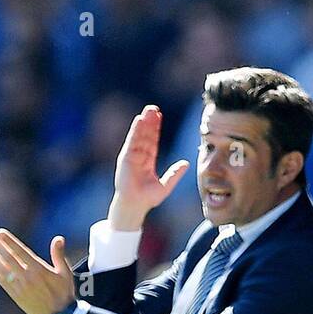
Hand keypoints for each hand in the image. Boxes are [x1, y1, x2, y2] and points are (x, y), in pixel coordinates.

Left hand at [0, 229, 76, 313]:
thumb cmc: (64, 292)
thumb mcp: (65, 273)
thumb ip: (59, 255)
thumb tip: (58, 238)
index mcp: (40, 269)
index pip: (21, 251)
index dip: (9, 241)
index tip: (0, 232)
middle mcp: (28, 277)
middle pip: (9, 258)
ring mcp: (21, 287)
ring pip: (3, 269)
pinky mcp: (17, 296)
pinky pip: (3, 282)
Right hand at [112, 104, 189, 229]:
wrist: (135, 205)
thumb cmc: (148, 198)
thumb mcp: (165, 186)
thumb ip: (175, 174)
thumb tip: (186, 163)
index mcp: (147, 160)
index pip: (152, 141)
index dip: (155, 129)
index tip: (159, 117)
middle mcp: (139, 156)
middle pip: (145, 135)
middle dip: (150, 122)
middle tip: (154, 108)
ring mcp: (132, 156)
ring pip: (139, 136)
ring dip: (143, 123)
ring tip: (148, 110)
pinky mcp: (126, 158)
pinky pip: (132, 141)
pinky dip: (135, 130)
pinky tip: (139, 120)